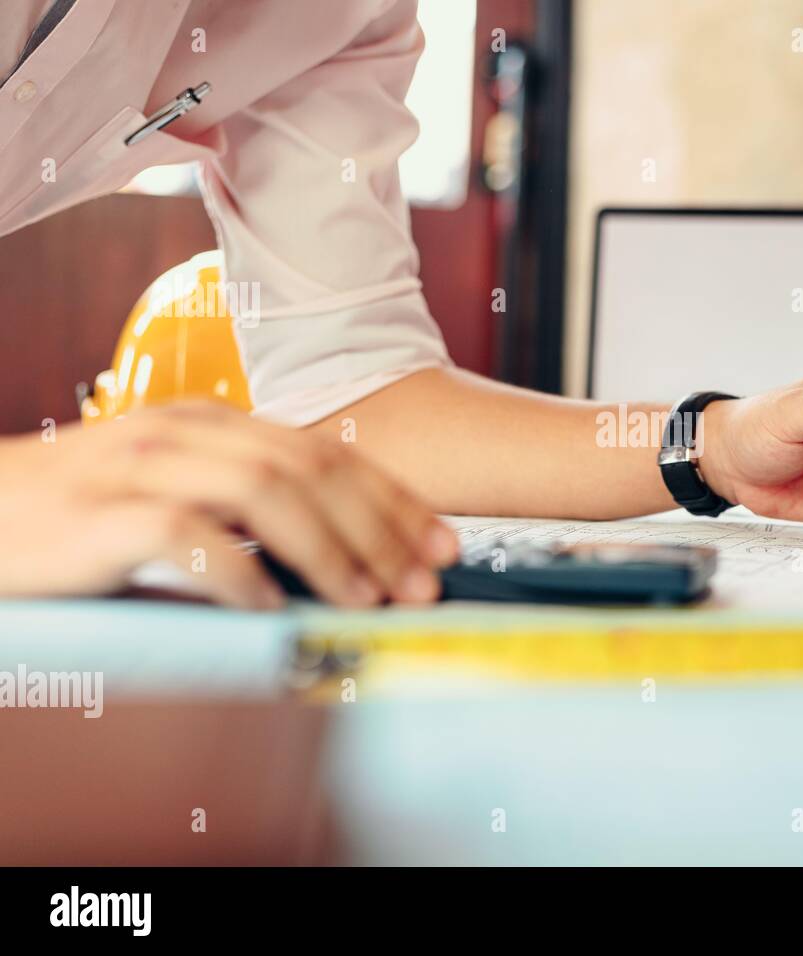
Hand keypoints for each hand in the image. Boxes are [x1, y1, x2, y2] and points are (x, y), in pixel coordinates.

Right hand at [0, 401, 458, 608]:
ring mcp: (140, 467)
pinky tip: (270, 606)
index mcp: (214, 423)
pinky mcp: (97, 515)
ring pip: (263, 492)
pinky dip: (236, 570)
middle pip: (311, 468)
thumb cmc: (84, 514)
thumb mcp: (176, 490)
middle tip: (424, 584)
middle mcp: (186, 431)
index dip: (395, 500)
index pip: (328, 453)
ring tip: (366, 600)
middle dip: (381, 528)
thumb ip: (248, 504)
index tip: (443, 545)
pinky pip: (184, 535)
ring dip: (328, 549)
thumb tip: (344, 548)